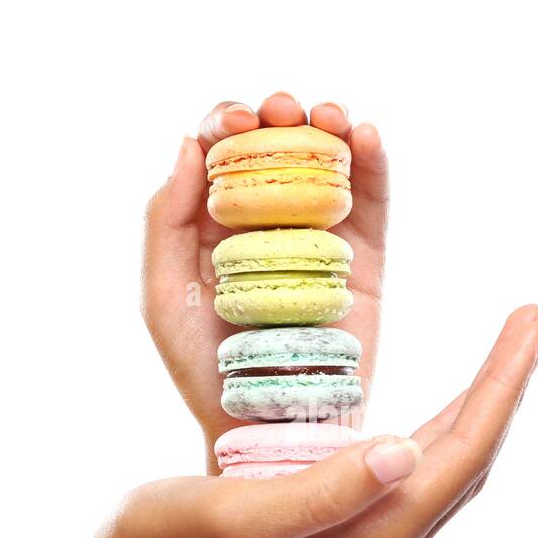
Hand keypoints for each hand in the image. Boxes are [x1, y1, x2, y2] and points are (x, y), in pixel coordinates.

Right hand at [48, 305, 537, 537]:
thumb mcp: (235, 518)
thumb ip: (321, 493)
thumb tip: (403, 450)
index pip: (460, 453)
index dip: (502, 384)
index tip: (529, 320)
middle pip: (471, 454)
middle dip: (510, 382)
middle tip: (535, 315)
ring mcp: (372, 535)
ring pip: (453, 461)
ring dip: (488, 399)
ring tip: (512, 343)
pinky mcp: (351, 521)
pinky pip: (424, 467)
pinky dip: (450, 420)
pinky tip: (454, 398)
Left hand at [142, 92, 388, 465]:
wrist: (266, 425)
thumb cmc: (203, 368)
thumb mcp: (164, 295)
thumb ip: (165, 221)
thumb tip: (188, 146)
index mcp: (212, 221)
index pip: (220, 152)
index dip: (227, 121)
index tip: (236, 122)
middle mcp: (267, 219)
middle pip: (276, 145)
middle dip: (277, 114)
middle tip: (280, 112)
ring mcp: (319, 235)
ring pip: (327, 161)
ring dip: (328, 123)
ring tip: (328, 116)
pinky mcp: (365, 258)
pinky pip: (372, 199)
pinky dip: (373, 159)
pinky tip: (366, 135)